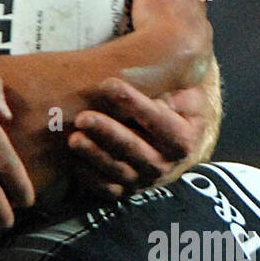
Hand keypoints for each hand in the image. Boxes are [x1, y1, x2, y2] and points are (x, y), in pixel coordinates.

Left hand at [66, 77, 211, 200]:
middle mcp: (169, 163)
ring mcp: (146, 178)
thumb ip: (176, 74)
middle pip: (140, 153)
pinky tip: (72, 160)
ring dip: (96, 156)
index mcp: (186, 136)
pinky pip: (107, 190)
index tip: (109, 84)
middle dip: (110, 134)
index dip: (137, 105)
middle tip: (84, 117)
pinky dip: (90, 177)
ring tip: (74, 138)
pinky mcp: (126, 188)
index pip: (164, 124)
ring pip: (121, 173)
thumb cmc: (169, 97)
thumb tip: (162, 70)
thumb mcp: (183, 83)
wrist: (168, 128)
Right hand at [128, 0, 212, 87]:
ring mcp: (197, 53)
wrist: (166, 53)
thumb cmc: (160, 11)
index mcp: (193, 4)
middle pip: (189, 23)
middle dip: (178, 23)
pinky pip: (178, 70)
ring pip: (186, 47)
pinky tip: (152, 69)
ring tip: (151, 51)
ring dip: (173, 48)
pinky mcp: (188, 74)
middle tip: (154, 26)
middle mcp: (201, 28)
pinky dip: (168, 68)